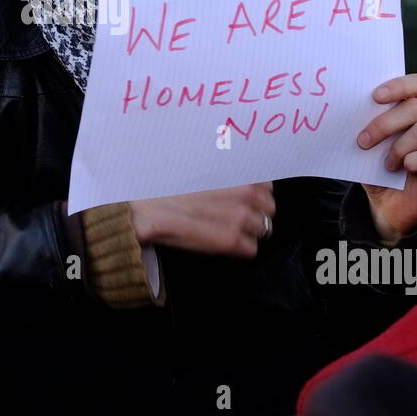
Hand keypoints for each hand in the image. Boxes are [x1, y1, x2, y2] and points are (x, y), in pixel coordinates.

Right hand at [130, 184, 275, 256]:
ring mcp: (240, 218)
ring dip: (248, 231)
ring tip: (224, 228)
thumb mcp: (200, 165)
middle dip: (254, 212)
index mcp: (240, 173)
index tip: (241, 199)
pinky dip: (239, 248)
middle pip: (269, 209)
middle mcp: (246, 194)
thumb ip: (225, 171)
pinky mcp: (231, 241)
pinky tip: (221, 242)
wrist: (148, 209)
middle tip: (232, 215)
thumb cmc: (167, 185)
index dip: (254, 194)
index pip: (267, 186)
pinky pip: (251, 249)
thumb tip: (240, 177)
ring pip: (263, 230)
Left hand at [357, 74, 416, 240]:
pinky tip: (403, 169)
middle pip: (416, 108)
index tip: (374, 96)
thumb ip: (369, 125)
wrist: (389, 207)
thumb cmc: (379, 169)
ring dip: (397, 147)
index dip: (399, 86)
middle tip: (362, 141)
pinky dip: (411, 161)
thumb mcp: (371, 144)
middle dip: (384, 124)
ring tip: (386, 163)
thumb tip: (352, 110)